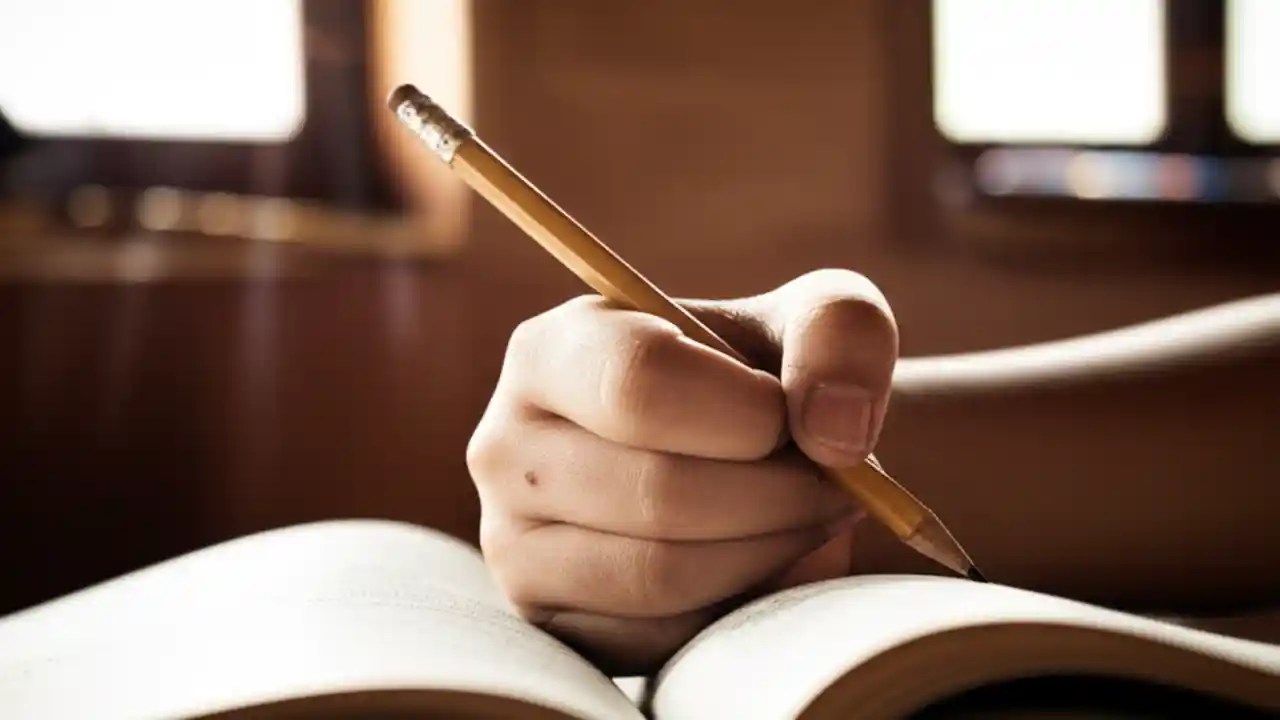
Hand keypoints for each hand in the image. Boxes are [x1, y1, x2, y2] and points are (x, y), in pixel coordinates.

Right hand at [466, 269, 897, 673]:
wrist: (754, 468)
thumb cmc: (776, 384)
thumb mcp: (823, 322)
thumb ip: (840, 332)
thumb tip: (831, 430)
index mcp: (551, 350)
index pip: (637, 382)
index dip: (746, 413)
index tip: (794, 421)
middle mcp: (506, 446)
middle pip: (656, 489)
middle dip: (777, 495)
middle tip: (832, 486)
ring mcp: (514, 545)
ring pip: (658, 571)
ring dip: (766, 550)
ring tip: (807, 518)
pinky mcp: (549, 623)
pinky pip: (658, 639)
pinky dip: (733, 607)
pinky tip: (756, 561)